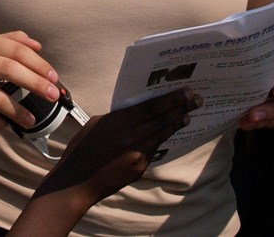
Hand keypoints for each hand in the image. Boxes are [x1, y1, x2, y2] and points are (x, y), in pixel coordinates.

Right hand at [0, 31, 59, 129]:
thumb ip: (10, 40)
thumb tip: (38, 45)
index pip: (17, 50)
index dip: (38, 64)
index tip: (54, 76)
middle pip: (10, 70)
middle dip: (35, 83)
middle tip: (53, 95)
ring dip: (18, 111)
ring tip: (33, 120)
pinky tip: (8, 124)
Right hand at [34, 88, 201, 206]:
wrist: (77, 182)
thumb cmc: (82, 149)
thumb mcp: (97, 124)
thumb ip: (119, 117)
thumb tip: (137, 113)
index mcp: (119, 121)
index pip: (152, 106)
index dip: (172, 98)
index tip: (186, 91)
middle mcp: (132, 137)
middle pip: (162, 119)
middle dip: (181, 107)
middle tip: (197, 100)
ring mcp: (137, 154)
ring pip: (162, 134)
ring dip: (176, 124)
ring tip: (188, 116)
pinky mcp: (139, 168)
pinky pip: (153, 150)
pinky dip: (162, 139)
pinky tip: (169, 133)